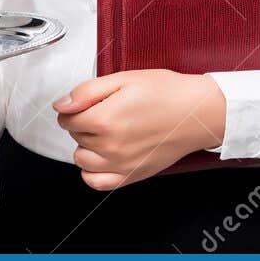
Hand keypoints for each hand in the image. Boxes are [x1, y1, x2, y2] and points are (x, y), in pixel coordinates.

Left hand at [53, 70, 227, 190]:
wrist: (198, 112)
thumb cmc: (167, 92)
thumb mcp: (125, 78)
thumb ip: (87, 91)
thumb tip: (61, 105)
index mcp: (105, 119)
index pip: (66, 118)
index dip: (75, 107)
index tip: (89, 102)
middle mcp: (110, 146)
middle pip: (75, 136)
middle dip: (85, 122)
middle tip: (109, 110)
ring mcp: (120, 164)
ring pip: (81, 158)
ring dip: (88, 144)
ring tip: (109, 131)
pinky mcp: (131, 175)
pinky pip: (95, 182)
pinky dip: (93, 170)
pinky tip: (104, 155)